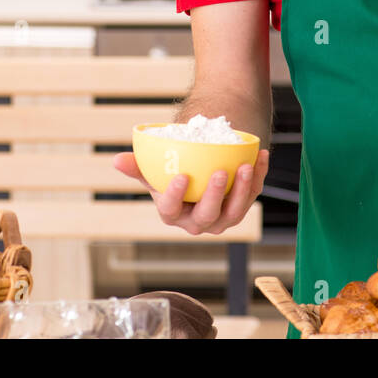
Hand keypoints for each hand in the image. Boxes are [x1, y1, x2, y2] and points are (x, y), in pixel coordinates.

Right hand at [113, 149, 269, 235]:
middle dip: (215, 196)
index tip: (181, 177)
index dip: (175, 197)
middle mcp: (199, 221)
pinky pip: (253, 194)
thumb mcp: (154, 169)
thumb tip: (117, 160)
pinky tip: (260, 156)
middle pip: (207, 215)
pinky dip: (259, 175)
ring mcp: (223, 217)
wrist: (199, 167)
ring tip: (245, 166)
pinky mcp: (242, 205)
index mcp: (173, 213)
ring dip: (242, 189)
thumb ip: (137, 166)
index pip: (171, 210)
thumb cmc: (173, 169)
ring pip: (235, 211)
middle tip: (220, 172)